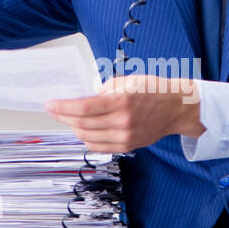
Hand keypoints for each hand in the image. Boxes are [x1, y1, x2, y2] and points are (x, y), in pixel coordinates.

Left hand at [44, 75, 203, 153]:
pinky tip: (83, 130)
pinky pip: (99, 147)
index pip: (83, 108)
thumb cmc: (154, 90)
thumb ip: (105, 89)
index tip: (50, 104)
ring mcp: (126, 137)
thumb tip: (84, 97)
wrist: (177, 108)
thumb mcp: (129, 80)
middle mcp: (123, 122)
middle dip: (63, 117)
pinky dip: (87, 139)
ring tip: (68, 119)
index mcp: (122, 102)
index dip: (63, 107)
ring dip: (73, 128)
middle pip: (82, 124)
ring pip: (88, 138)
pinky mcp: (128, 146)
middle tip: (53, 110)